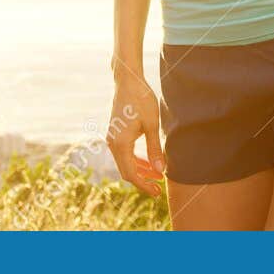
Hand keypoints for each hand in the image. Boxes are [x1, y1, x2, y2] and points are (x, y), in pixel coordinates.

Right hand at [105, 73, 165, 195]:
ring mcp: (112, 138)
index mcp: (120, 144)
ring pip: (125, 162)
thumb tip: (160, 171)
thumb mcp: (152, 125)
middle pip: (126, 171)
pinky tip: (148, 162)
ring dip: (140, 170)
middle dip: (142, 180)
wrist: (128, 81)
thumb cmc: (141, 100)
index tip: (157, 192)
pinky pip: (124, 153)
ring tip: (157, 176)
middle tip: (159, 188)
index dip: (144, 185)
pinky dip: (136, 160)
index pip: (131, 174)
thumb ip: (154, 149)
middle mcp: (113, 143)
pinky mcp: (115, 133)